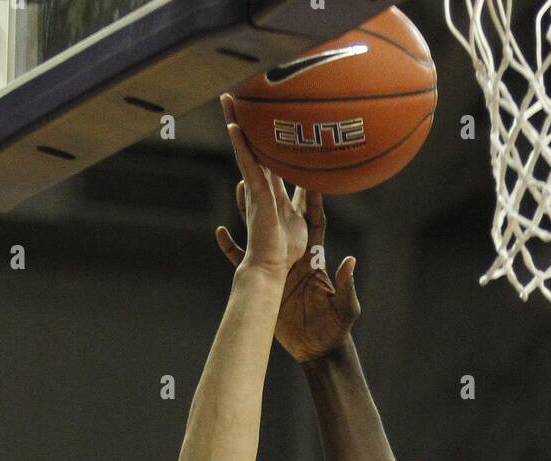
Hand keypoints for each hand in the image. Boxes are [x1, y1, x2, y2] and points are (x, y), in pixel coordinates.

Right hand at [216, 94, 307, 279]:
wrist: (272, 274)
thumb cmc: (288, 257)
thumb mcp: (306, 225)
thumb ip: (310, 206)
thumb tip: (320, 191)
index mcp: (275, 195)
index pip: (271, 161)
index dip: (269, 141)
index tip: (266, 117)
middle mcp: (262, 189)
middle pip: (254, 149)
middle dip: (246, 123)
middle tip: (239, 96)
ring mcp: (257, 192)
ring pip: (246, 152)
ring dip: (238, 125)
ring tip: (230, 98)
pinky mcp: (257, 198)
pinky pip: (249, 168)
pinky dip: (242, 148)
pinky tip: (235, 127)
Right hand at [216, 102, 359, 362]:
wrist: (319, 350)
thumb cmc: (335, 329)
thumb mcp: (345, 307)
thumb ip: (345, 285)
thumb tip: (348, 261)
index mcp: (315, 255)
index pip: (312, 216)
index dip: (310, 193)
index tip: (307, 165)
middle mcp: (294, 253)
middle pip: (283, 211)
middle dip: (277, 184)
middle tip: (269, 154)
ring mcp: (277, 265)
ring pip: (259, 226)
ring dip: (250, 203)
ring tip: (241, 177)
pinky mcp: (264, 282)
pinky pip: (241, 260)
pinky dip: (230, 247)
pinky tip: (219, 230)